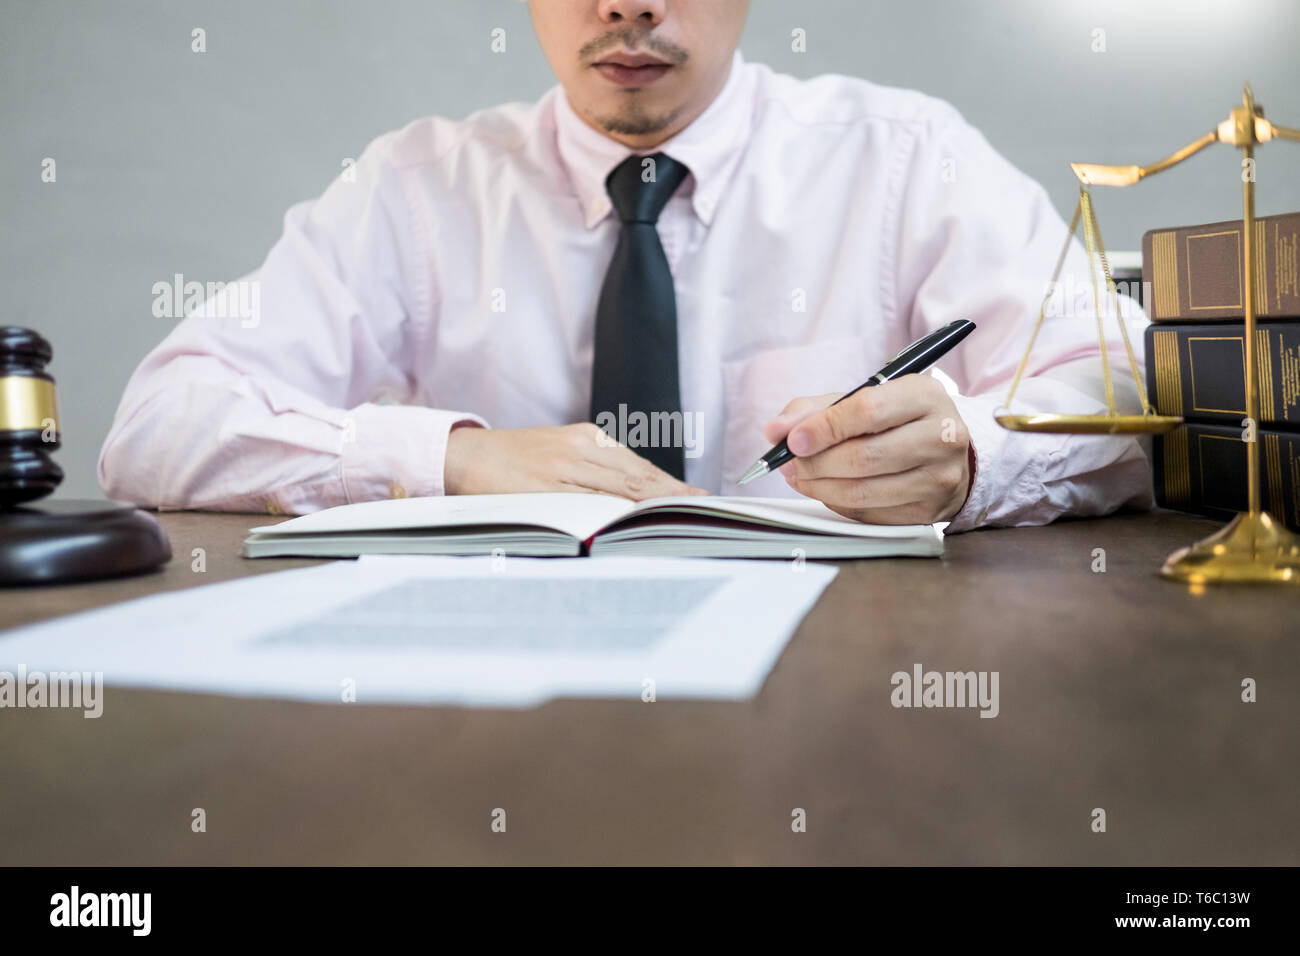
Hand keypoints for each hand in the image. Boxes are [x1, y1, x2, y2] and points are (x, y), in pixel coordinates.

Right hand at [444, 423, 709, 498]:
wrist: (460, 455)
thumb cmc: (511, 461)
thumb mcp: (555, 453)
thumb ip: (590, 471)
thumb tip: (634, 496)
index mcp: (585, 438)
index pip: (638, 465)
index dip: (671, 484)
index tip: (698, 498)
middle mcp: (578, 448)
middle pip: (636, 476)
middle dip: (672, 495)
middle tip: (703, 510)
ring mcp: (561, 467)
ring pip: (618, 488)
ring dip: (652, 506)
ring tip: (680, 519)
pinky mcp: (542, 487)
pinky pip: (586, 502)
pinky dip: (614, 513)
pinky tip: (634, 524)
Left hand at [762, 374, 973, 524]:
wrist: (946, 450)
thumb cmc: (897, 419)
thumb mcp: (862, 399)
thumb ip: (814, 409)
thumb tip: (775, 431)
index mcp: (925, 395)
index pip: (867, 411)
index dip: (823, 428)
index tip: (792, 440)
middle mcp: (941, 435)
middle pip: (863, 457)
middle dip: (815, 463)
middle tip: (789, 463)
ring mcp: (939, 477)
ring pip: (862, 491)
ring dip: (819, 487)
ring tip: (800, 476)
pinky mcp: (930, 510)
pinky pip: (868, 513)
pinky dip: (837, 503)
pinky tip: (826, 489)